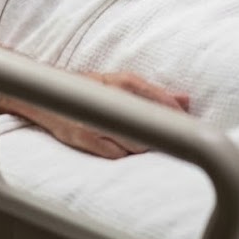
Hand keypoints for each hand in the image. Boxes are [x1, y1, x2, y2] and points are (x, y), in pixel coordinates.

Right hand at [6, 71, 189, 158]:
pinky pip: (117, 155)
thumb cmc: (88, 89)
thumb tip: (186, 101)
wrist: (46, 96)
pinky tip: (132, 153)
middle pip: (150, 123)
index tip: (191, 125)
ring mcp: (96, 122)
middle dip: (167, 134)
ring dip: (148, 147)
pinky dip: (128, 155)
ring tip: (158, 150)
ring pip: (135, 142)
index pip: (157, 99)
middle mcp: (109, 99)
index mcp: (121, 82)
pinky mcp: (85, 140)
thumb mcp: (119, 83)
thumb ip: (154, 93)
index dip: (176, 115)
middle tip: (181, 142)